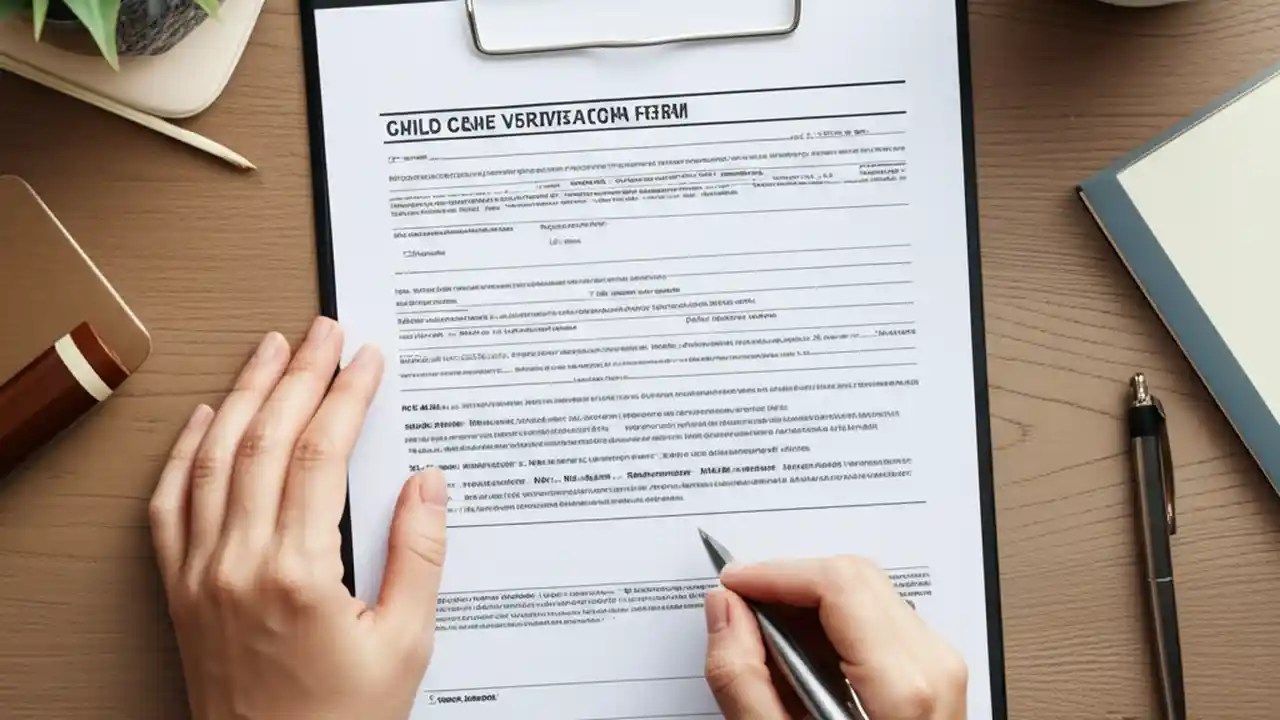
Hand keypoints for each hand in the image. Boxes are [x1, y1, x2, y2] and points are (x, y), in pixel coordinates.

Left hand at [148, 318, 447, 719]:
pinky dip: (184, 453)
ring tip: (269, 350)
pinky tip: (204, 417)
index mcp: (300, 573)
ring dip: (243, 394)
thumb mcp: (404, 644)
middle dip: (298, 374)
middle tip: (323, 332)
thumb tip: (427, 483)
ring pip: (214, 459)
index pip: (322, 453)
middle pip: (265, 440)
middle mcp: (240, 564)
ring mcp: (202, 574)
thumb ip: (419, 556)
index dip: (346, 395)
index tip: (367, 359)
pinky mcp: (182, 590)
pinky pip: (170, 506)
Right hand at [704, 557, 967, 719]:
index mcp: (903, 686)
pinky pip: (880, 621)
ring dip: (810, 603)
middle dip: (789, 583)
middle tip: (739, 610)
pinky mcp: (934, 679)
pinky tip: (802, 660)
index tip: (731, 586)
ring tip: (766, 642)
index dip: (774, 573)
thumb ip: (744, 680)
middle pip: (855, 577)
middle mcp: (934, 667)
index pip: (837, 581)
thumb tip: (724, 613)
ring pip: (868, 594)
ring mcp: (940, 671)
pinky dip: (833, 625)